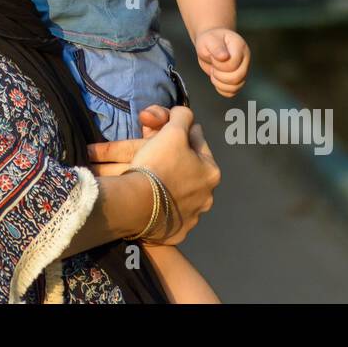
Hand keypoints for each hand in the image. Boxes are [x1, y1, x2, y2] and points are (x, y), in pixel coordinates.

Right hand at [86, 106, 219, 245]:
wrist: (136, 204)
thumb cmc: (158, 165)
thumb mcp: (172, 132)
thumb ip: (182, 116)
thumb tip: (183, 113)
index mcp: (211, 172)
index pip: (198, 141)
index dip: (181, 132)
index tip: (166, 131)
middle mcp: (206, 197)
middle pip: (189, 169)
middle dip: (174, 159)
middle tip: (155, 153)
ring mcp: (191, 218)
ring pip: (179, 192)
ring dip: (168, 183)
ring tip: (150, 176)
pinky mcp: (174, 233)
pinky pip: (168, 213)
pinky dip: (160, 204)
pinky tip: (149, 198)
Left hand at [194, 27, 249, 97]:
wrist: (211, 44)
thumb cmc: (210, 40)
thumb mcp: (208, 40)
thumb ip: (216, 48)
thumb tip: (224, 57)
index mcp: (240, 47)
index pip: (233, 64)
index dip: (219, 64)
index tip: (212, 57)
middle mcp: (245, 60)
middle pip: (237, 77)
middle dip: (219, 75)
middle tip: (213, 66)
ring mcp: (243, 71)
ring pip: (236, 87)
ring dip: (219, 83)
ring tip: (214, 72)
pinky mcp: (237, 80)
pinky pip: (232, 92)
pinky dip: (221, 89)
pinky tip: (216, 79)